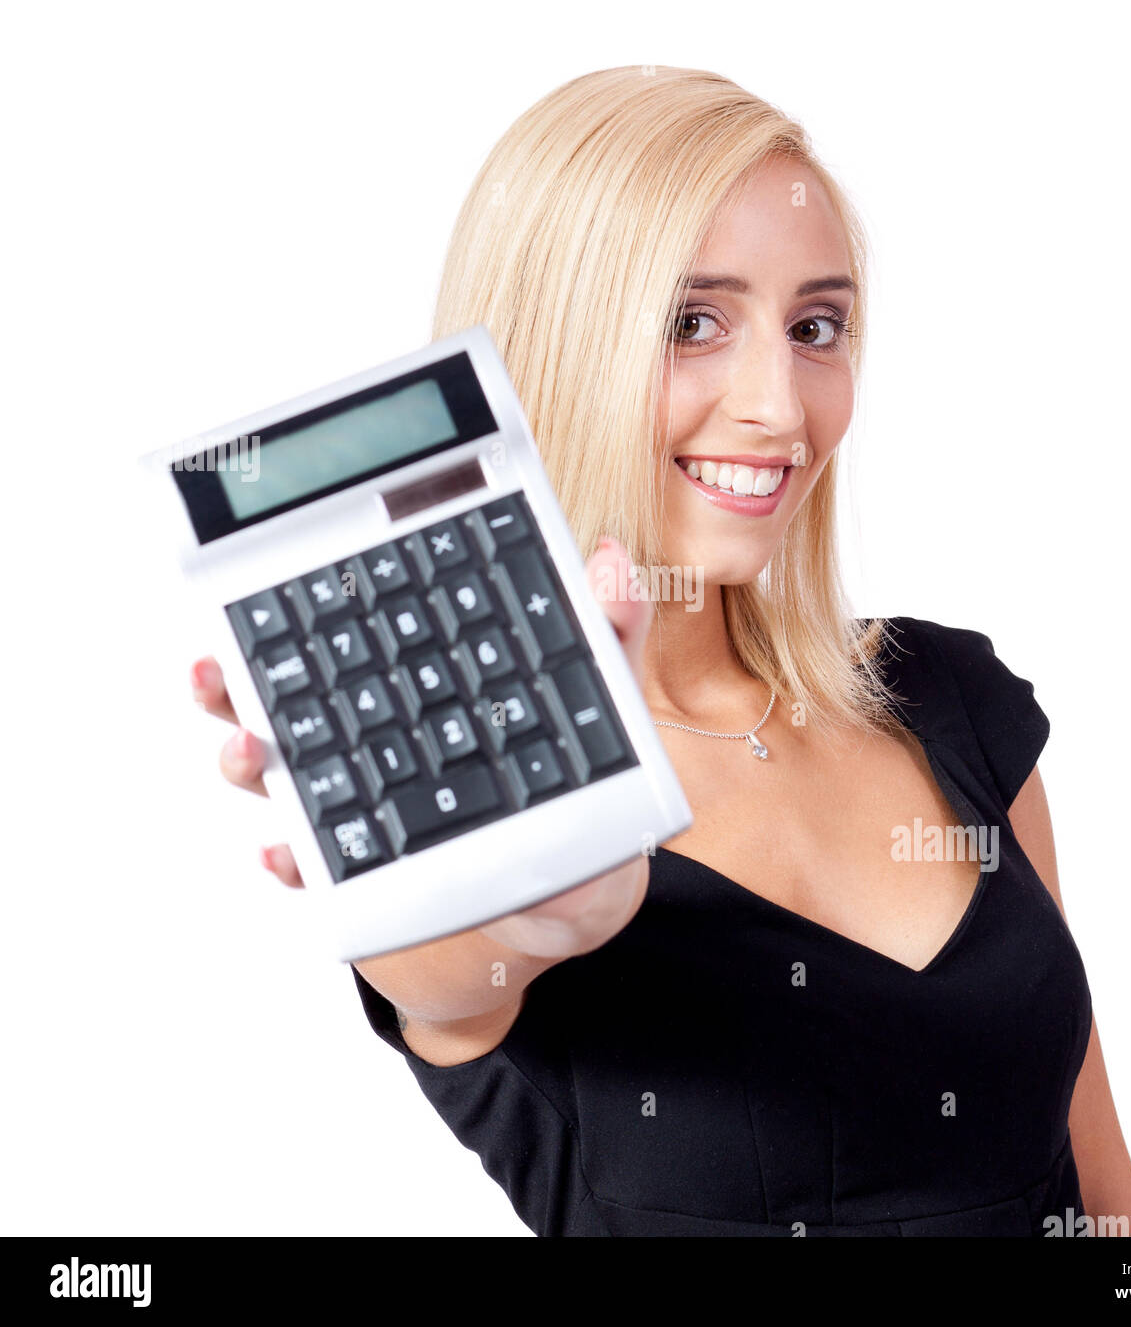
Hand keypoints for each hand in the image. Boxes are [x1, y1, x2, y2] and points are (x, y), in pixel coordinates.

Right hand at [191, 536, 654, 927]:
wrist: (589, 875)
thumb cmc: (576, 765)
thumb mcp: (595, 690)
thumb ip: (604, 628)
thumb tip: (614, 557)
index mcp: (407, 679)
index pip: (338, 636)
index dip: (288, 609)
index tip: (255, 583)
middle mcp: (369, 737)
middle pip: (279, 702)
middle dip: (231, 685)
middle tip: (214, 667)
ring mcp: (365, 803)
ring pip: (285, 778)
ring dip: (249, 761)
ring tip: (253, 745)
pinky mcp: (378, 871)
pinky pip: (323, 869)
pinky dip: (295, 860)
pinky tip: (284, 850)